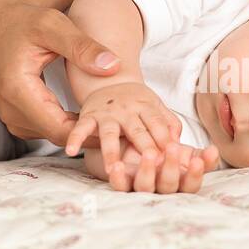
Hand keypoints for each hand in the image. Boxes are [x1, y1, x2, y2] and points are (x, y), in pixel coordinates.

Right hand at [0, 0, 120, 145]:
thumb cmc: (25, 21)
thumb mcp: (54, 25)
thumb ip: (82, 46)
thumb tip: (113, 66)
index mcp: (17, 90)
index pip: (59, 129)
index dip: (91, 133)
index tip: (121, 127)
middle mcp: (10, 110)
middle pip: (59, 136)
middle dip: (91, 134)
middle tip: (125, 131)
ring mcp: (12, 117)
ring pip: (54, 136)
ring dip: (82, 132)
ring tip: (113, 122)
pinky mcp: (18, 119)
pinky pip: (48, 130)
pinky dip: (71, 127)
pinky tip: (93, 115)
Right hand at [66, 81, 180, 170]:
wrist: (109, 79)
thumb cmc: (136, 101)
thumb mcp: (156, 105)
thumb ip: (169, 122)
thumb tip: (177, 140)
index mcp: (146, 105)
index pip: (158, 124)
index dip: (165, 140)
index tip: (172, 158)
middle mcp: (126, 109)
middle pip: (137, 131)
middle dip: (144, 147)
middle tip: (151, 166)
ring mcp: (106, 114)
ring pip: (109, 134)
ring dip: (110, 152)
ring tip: (112, 169)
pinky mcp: (89, 116)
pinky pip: (80, 128)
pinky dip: (74, 139)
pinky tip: (71, 151)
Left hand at [97, 140, 219, 193]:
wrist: (138, 143)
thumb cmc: (167, 151)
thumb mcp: (187, 152)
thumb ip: (202, 156)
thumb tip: (214, 151)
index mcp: (179, 183)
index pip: (190, 185)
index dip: (194, 175)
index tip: (197, 162)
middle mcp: (160, 189)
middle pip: (168, 186)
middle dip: (171, 168)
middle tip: (172, 148)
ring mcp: (140, 187)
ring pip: (144, 187)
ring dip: (147, 172)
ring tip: (149, 154)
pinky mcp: (122, 183)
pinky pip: (120, 186)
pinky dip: (118, 178)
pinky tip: (118, 165)